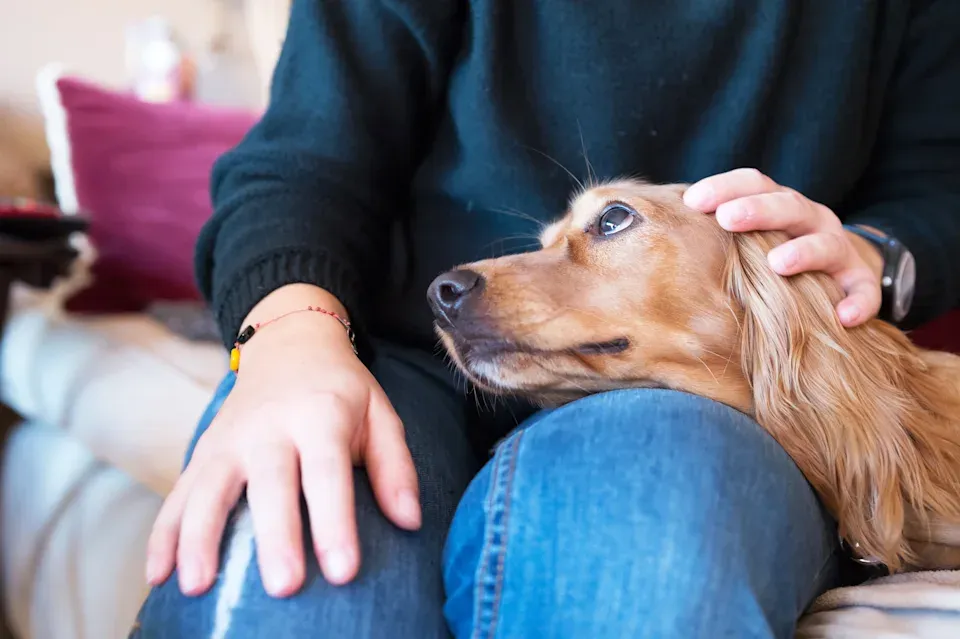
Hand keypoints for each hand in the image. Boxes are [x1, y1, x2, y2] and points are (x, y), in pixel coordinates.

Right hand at [145, 286, 420, 596]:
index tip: (343, 571)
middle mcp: (269, 426)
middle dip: (275, 536)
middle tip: (283, 587)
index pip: (327, 472)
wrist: (288, 343)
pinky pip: (178, 494)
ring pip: (208, 488)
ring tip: (197, 586)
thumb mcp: (380, 414)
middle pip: (270, 484)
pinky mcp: (203, 452)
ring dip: (199, 537)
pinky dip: (163, 534)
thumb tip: (411, 521)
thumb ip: (395, 466)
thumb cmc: (341, 390)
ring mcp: (229, 439)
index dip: (335, 521)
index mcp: (320, 414)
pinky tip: (157, 575)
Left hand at [683, 168, 883, 326]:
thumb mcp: (746, 238)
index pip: (754, 182)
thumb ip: (713, 233)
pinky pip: (864, 290)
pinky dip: (857, 302)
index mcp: (779, 203)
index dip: (725, 187)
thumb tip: (653, 234)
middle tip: (728, 218)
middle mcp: (811, 219)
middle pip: (788, 205)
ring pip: (827, 244)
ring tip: (778, 263)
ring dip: (803, 251)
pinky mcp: (858, 281)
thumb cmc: (771, 253)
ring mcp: (838, 249)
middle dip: (758, 209)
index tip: (693, 201)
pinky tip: (843, 317)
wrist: (835, 271)